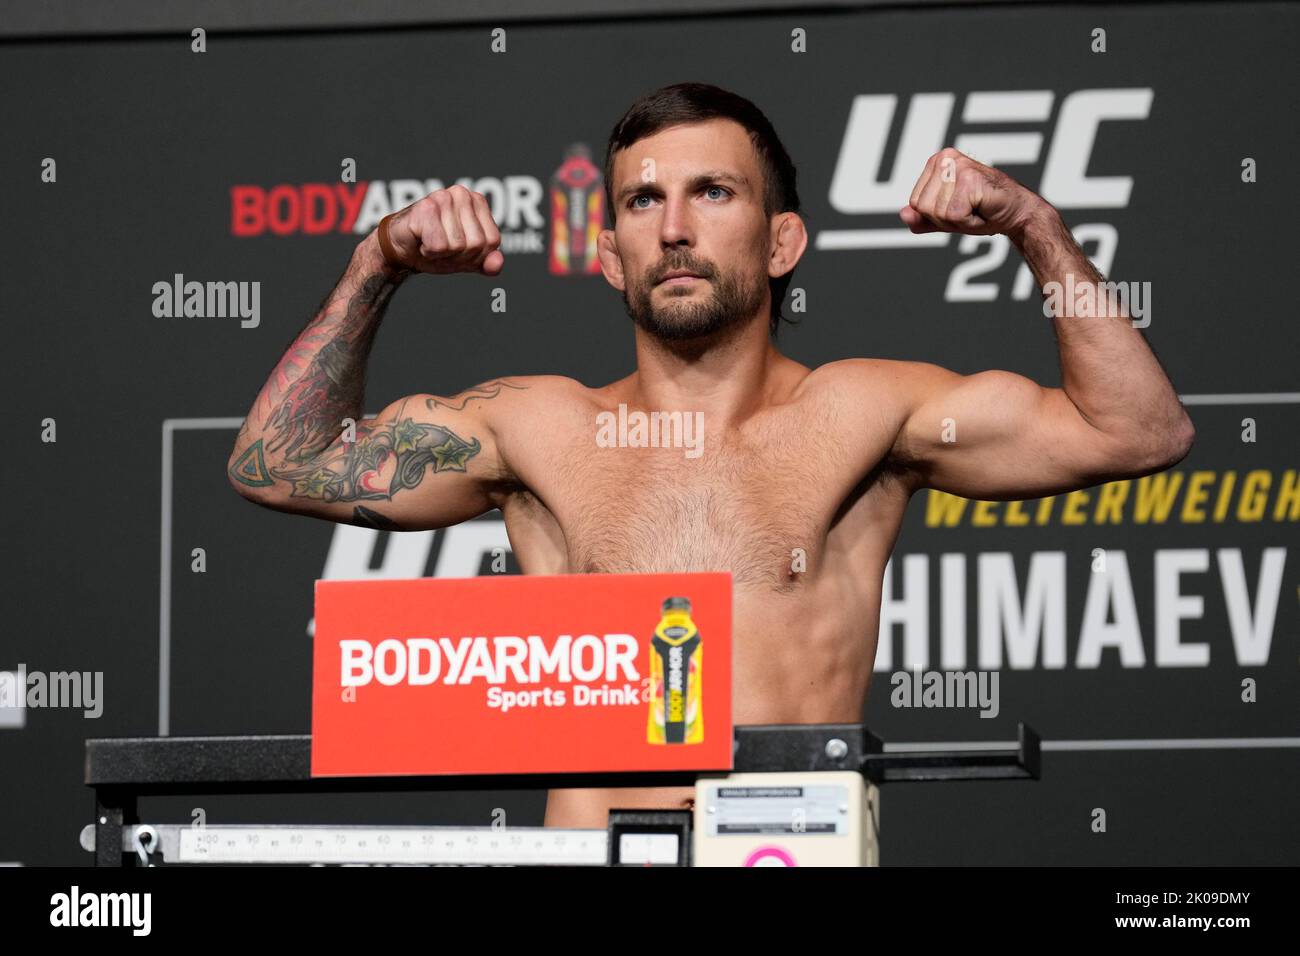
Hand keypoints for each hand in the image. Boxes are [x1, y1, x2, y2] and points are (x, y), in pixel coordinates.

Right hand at [381, 185, 503, 275]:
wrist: (401, 249)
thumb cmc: (435, 249)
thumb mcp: (467, 259)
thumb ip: (486, 262)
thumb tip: (497, 264)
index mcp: (477, 202)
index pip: (492, 242)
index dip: (475, 255)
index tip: (457, 249)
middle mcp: (462, 194)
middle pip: (475, 244)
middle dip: (458, 255)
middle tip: (441, 247)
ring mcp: (444, 198)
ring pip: (457, 245)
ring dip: (441, 253)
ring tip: (430, 242)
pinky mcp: (425, 208)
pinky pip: (439, 246)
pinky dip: (429, 251)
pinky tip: (421, 240)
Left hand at [899, 147, 1042, 238]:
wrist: (1016, 212)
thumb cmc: (983, 211)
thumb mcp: (946, 218)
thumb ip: (923, 218)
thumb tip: (903, 214)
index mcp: (935, 164)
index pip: (915, 203)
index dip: (936, 216)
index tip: (959, 208)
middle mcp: (944, 159)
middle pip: (922, 207)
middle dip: (945, 219)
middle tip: (969, 208)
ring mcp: (957, 166)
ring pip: (937, 212)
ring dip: (959, 220)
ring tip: (976, 207)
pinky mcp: (969, 178)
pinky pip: (954, 215)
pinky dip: (969, 220)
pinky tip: (983, 207)